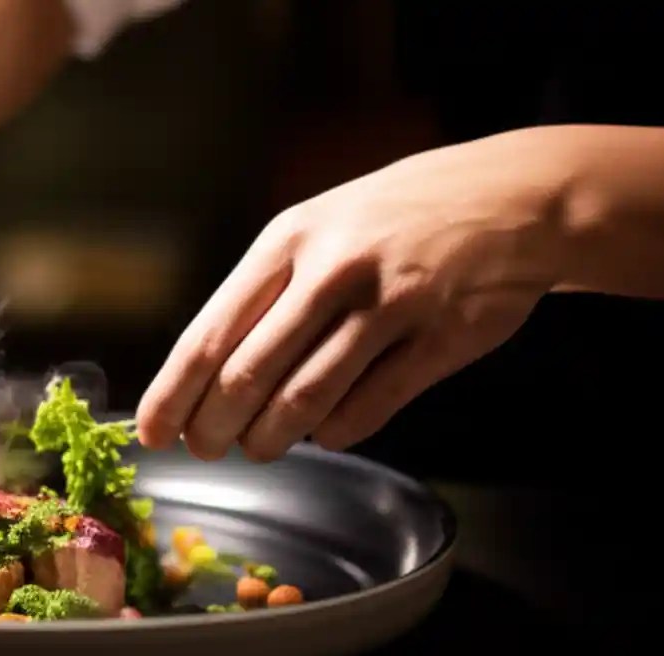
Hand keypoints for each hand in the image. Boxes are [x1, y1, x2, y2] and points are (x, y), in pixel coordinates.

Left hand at [136, 129, 569, 460]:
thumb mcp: (318, 226)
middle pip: (247, 377)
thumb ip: (267, 292)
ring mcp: (389, 307)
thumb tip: (204, 374)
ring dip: (269, 439)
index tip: (152, 431)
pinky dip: (333, 433)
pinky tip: (324, 431)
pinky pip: (366, 410)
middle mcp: (333, 271)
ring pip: (303, 402)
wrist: (511, 198)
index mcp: (288, 240)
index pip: (209, 333)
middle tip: (205, 449)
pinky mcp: (438, 342)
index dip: (174, 393)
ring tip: (259, 447)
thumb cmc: (394, 218)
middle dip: (214, 428)